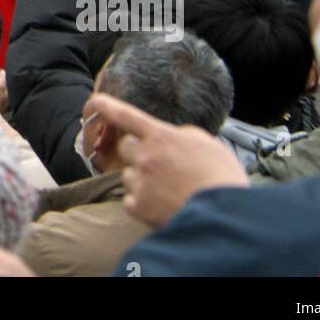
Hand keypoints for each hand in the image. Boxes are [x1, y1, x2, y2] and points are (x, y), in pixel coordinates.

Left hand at [84, 92, 248, 228]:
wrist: (225, 218)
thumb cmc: (222, 179)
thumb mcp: (207, 143)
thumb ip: (183, 134)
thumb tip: (174, 137)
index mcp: (161, 136)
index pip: (125, 115)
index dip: (106, 106)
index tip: (94, 101)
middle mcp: (145, 156)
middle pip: (126, 147)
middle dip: (139, 153)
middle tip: (161, 166)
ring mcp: (139, 181)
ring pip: (128, 175)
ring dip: (142, 180)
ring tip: (168, 191)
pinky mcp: (138, 207)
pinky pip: (130, 200)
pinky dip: (143, 203)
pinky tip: (163, 206)